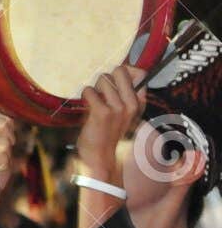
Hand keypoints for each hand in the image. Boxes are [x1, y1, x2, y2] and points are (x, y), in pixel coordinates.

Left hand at [77, 64, 146, 181]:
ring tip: (94, 102)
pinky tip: (87, 106)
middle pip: (120, 71)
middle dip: (107, 77)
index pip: (141, 73)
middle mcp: (131, 104)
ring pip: (103, 80)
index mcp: (139, 103)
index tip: (116, 78)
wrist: (100, 157)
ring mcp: (118, 108)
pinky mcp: (102, 113)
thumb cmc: (107, 134)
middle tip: (101, 92)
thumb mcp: (123, 114)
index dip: (127, 70)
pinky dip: (85, 96)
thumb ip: (123, 96)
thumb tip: (116, 73)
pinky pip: (89, 91)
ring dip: (94, 88)